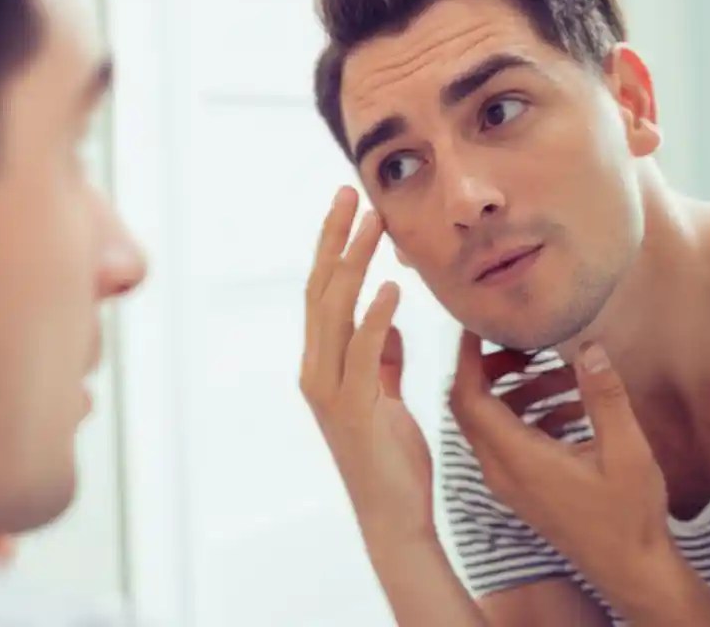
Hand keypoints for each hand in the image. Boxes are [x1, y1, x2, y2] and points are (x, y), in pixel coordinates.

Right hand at [299, 187, 430, 542]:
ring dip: (355, 263)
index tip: (350, 205)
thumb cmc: (391, 457)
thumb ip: (382, 357)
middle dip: (335, 238)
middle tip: (351, 193)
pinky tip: (391, 288)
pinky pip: (363, 354)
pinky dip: (376, 318)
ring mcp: (330, 391)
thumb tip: (387, 319)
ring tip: (374, 225)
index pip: (323, 291)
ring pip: (335, 312)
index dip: (333, 245)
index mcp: (322, 364)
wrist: (392, 515)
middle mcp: (316, 370)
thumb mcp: (387, 395)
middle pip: (321, 289)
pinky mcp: (353, 410)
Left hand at [450, 332, 709, 623]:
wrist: (630, 569)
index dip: (468, 356)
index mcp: (516, 458)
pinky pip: (510, 441)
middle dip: (493, 367)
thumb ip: (604, 396)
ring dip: (520, 392)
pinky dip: (531, 416)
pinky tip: (573, 407)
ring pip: (493, 423)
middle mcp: (500, 471)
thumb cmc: (628, 515)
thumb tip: (589, 346)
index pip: (468, 397)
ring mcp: (508, 483)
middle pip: (472, 407)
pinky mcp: (522, 489)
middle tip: (526, 343)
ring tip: (564, 374)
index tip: (480, 324)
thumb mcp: (626, 450)